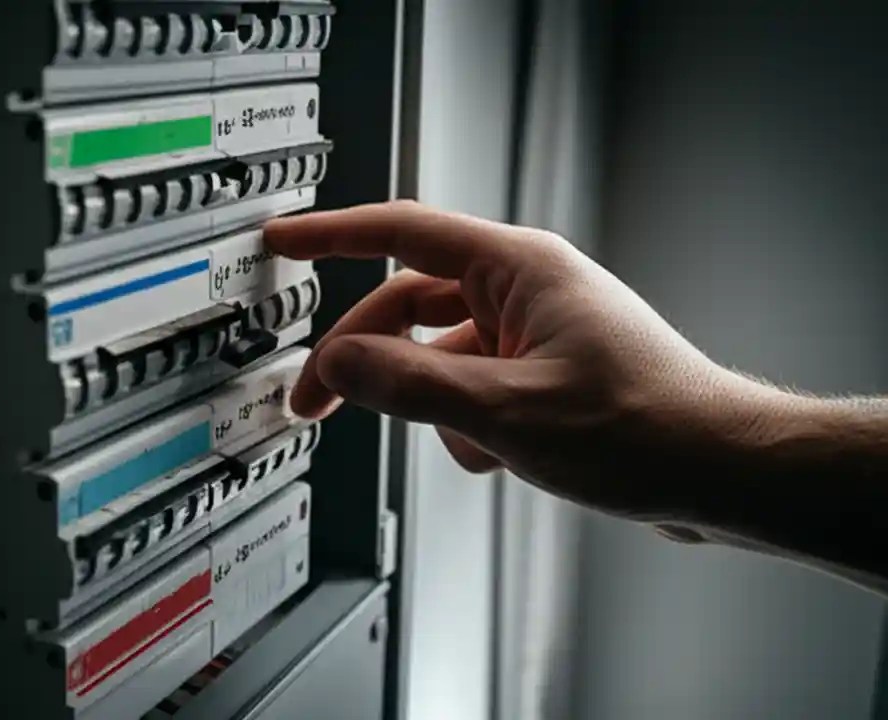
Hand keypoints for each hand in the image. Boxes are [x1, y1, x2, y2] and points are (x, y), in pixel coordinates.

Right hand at [266, 201, 773, 519]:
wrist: (717, 471)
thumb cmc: (643, 426)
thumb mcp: (505, 410)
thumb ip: (409, 384)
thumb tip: (338, 363)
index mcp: (517, 268)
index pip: (401, 232)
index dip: (332, 236)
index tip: (284, 242)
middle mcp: (523, 291)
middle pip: (407, 308)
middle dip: (361, 358)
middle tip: (315, 400)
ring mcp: (532, 334)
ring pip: (437, 360)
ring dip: (435, 408)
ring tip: (479, 444)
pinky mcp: (540, 375)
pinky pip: (470, 391)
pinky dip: (470, 428)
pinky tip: (507, 456)